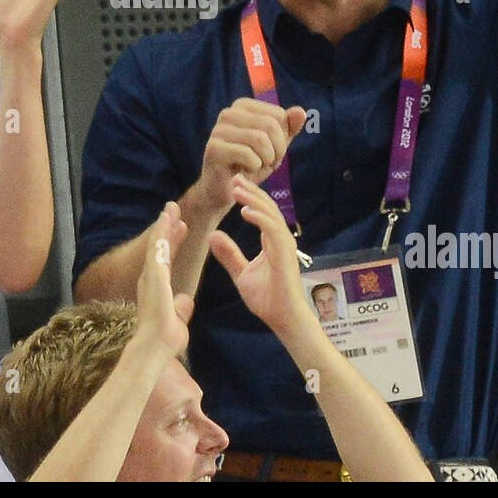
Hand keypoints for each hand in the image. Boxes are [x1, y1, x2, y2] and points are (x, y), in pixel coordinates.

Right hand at [133, 202, 192, 360]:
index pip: (166, 259)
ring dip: (163, 224)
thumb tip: (186, 300)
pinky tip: (167, 219)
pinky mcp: (154, 276)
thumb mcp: (178, 319)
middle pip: (159, 247)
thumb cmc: (165, 340)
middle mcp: (150, 279)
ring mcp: (150, 276)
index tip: (181, 227)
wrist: (155, 348)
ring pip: (156, 243)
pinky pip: (157, 249)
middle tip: (173, 210)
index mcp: (157, 288)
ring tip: (170, 207)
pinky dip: (161, 233)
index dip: (172, 242)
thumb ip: (181, 308)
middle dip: (166, 228)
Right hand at [193, 99, 306, 214]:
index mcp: (243, 106)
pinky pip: (247, 154)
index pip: (278, 114)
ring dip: (266, 159)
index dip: (283, 137)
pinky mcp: (213, 148)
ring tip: (258, 167)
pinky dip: (254, 167)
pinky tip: (245, 172)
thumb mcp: (276, 145)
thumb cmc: (251, 165)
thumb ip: (289, 128)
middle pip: (270, 125)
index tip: (274, 152)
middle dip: (277, 149)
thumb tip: (300, 111)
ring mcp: (218, 130)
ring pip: (259, 138)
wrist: (227, 190)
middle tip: (269, 163)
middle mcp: (228, 113)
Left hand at [208, 175, 314, 337]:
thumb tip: (213, 236)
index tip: (233, 186)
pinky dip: (260, 218)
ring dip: (254, 199)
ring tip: (238, 188)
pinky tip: (245, 211)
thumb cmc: (267, 299)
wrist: (283, 319)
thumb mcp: (241, 273)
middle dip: (251, 191)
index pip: (262, 212)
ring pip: (271, 214)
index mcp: (271, 242)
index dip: (249, 197)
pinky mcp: (285, 255)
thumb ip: (229, 254)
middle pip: (267, 207)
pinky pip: (273, 230)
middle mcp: (281, 240)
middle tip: (235, 177)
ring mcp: (284, 246)